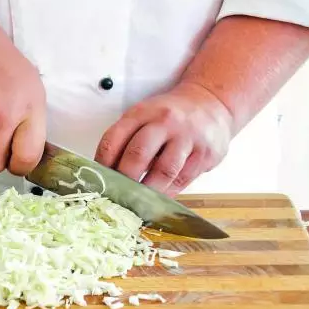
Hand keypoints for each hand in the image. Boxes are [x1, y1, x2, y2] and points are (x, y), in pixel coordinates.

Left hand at [95, 81, 233, 195]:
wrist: (210, 103)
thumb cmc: (168, 116)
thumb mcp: (144, 117)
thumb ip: (126, 141)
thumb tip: (106, 176)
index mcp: (141, 112)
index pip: (113, 139)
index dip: (102, 165)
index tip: (97, 182)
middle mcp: (164, 122)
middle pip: (137, 155)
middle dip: (124, 181)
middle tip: (116, 198)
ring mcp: (187, 137)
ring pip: (163, 170)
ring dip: (147, 192)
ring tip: (136, 205)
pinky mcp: (205, 153)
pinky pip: (182, 179)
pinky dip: (167, 193)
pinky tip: (157, 200)